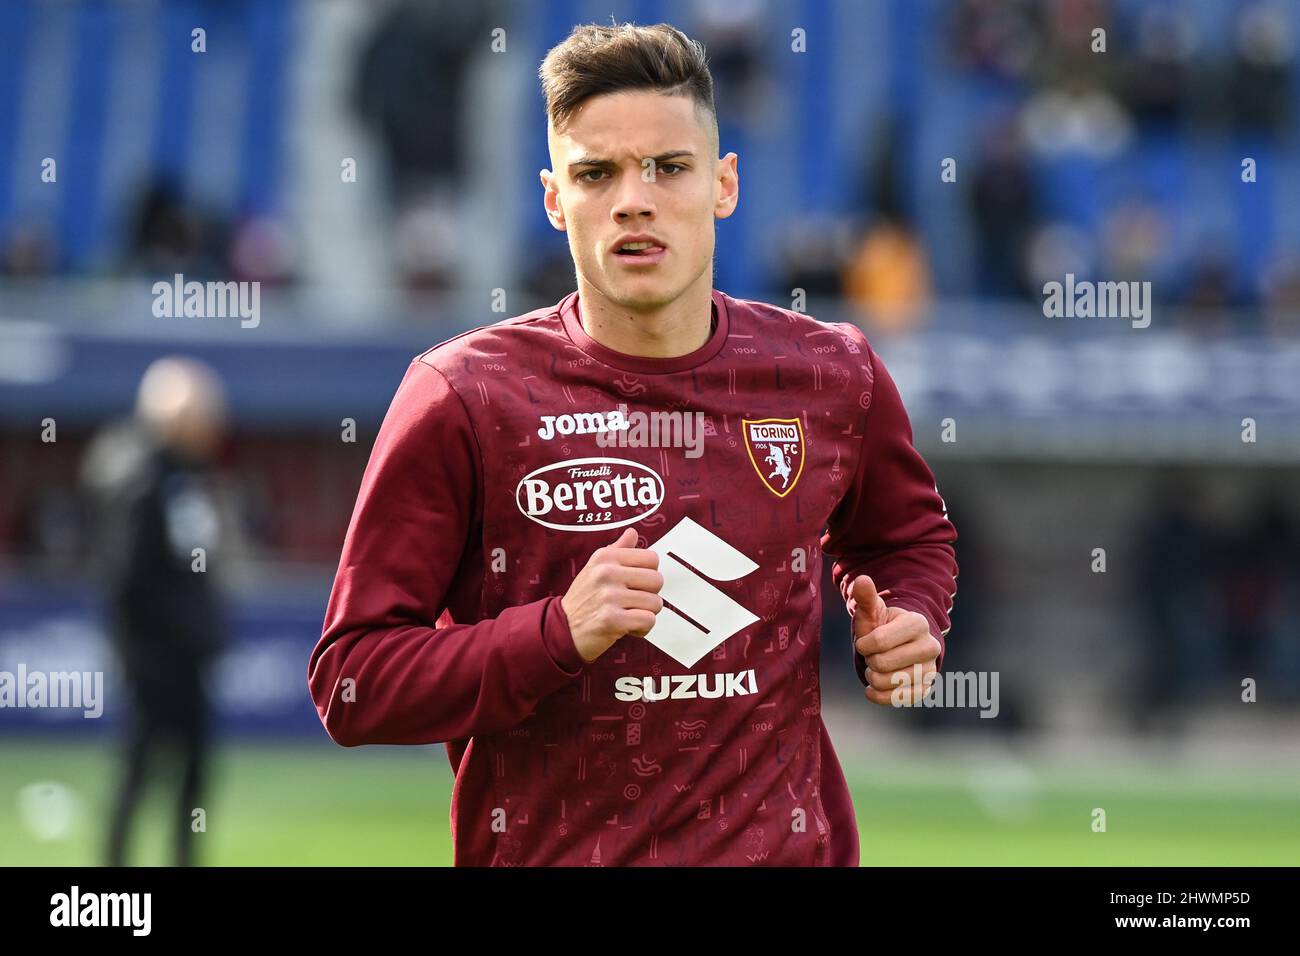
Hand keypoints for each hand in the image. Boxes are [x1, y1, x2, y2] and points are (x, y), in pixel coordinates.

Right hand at [560, 527, 663, 662]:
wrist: (562, 628)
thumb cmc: (584, 598)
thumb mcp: (595, 567)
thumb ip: (617, 549)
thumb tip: (633, 532)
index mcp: (605, 557)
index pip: (651, 558)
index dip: (649, 574)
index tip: (635, 584)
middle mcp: (606, 573)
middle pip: (657, 580)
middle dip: (650, 595)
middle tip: (633, 602)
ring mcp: (609, 596)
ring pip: (655, 603)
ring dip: (646, 614)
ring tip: (628, 615)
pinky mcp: (611, 620)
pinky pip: (648, 621)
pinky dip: (642, 628)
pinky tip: (628, 628)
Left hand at [850, 574, 940, 706]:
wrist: (899, 645)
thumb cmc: (883, 626)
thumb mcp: (873, 611)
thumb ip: (866, 597)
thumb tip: (862, 580)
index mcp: (917, 623)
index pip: (879, 641)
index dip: (863, 644)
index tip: (864, 641)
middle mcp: (931, 646)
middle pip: (881, 663)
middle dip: (869, 660)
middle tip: (873, 655)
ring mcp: (931, 669)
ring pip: (888, 683)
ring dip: (872, 677)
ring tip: (876, 668)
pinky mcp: (926, 689)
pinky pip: (896, 699)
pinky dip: (879, 695)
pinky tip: (874, 687)